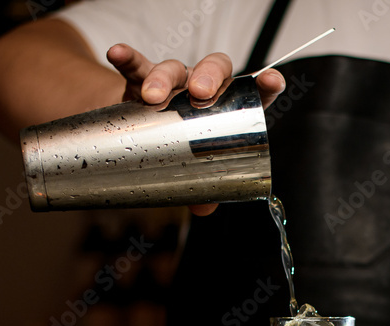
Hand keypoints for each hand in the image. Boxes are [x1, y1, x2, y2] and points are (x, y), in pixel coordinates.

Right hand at [105, 44, 285, 216]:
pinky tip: (117, 54)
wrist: (144, 128)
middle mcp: (204, 86)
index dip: (265, 84)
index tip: (272, 83)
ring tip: (152, 95)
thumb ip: (204, 185)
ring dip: (164, 78)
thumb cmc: (181, 144)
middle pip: (214, 69)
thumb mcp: (196, 165)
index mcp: (227, 105)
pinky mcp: (142, 78)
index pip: (252, 91)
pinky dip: (127, 59)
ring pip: (173, 68)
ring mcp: (174, 80)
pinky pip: (136, 64)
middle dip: (208, 77)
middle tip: (200, 93)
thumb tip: (204, 208)